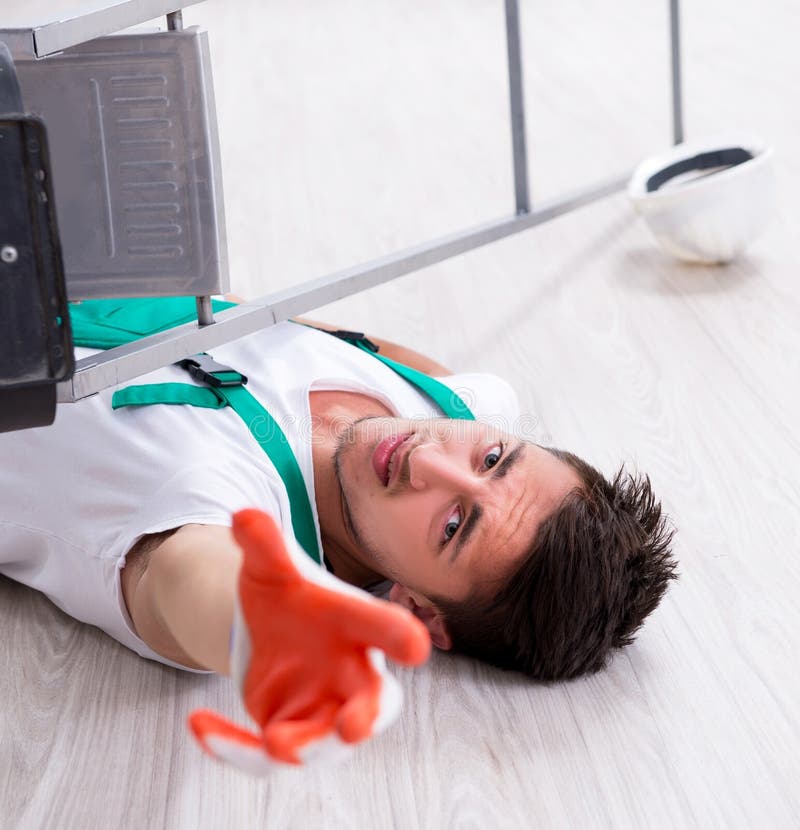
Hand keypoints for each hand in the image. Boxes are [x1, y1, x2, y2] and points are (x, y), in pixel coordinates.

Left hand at [189, 509, 429, 771]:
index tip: (415, 646)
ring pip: (321, 744)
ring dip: (303, 747)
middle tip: (353, 728)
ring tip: (273, 742)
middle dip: (366, 717)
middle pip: (371, 703)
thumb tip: (241, 514)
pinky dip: (233, 747)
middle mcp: (349, 673)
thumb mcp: (272, 568)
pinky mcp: (285, 731)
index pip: (381, 628)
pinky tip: (199, 722)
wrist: (271, 631)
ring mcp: (320, 710)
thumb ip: (264, 543)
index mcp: (354, 625)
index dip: (398, 636)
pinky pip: (264, 755)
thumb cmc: (289, 596)